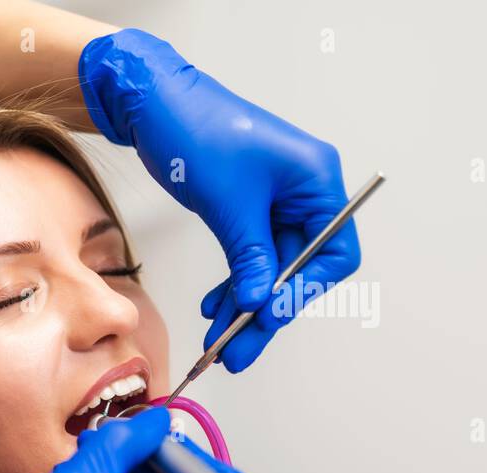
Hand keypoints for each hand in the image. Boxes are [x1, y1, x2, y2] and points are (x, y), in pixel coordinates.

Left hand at [79, 29, 361, 371]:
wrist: (154, 106)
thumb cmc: (197, 132)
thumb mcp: (229, 203)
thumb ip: (250, 256)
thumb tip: (262, 301)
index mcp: (316, 181)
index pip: (333, 252)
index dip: (304, 290)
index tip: (270, 316)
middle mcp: (303, 193)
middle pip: (297, 268)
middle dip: (266, 311)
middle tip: (238, 351)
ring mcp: (274, 202)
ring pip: (268, 269)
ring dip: (244, 305)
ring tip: (218, 342)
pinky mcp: (245, 210)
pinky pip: (248, 257)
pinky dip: (233, 284)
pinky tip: (214, 308)